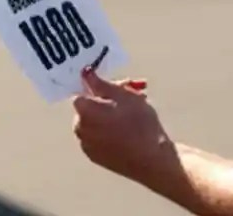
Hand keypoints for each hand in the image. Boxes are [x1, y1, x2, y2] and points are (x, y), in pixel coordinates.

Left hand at [72, 68, 170, 183]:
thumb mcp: (124, 94)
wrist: (152, 160)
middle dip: (113, 97)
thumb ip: (100, 83)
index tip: (119, 84)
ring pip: (98, 120)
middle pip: (92, 105)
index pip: (83, 90)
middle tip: (137, 91)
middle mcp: (80, 129)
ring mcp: (87, 145)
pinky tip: (133, 128)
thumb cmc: (140, 124)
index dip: (101, 85)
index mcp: (84, 111)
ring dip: (115, 112)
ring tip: (140, 109)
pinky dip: (113, 129)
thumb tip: (85, 73)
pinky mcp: (97, 157)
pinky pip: (101, 136)